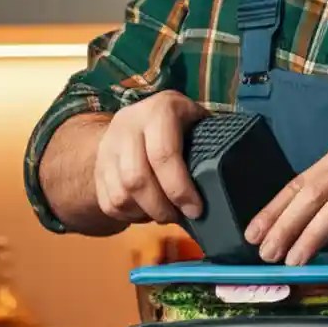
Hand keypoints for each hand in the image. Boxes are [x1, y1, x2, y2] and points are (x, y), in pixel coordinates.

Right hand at [94, 90, 209, 224]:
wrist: (135, 122)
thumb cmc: (181, 126)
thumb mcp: (198, 122)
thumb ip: (211, 142)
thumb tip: (230, 179)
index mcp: (160, 109)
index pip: (163, 154)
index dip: (180, 188)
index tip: (196, 210)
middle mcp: (128, 123)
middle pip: (136, 178)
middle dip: (161, 207)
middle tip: (179, 217)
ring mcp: (108, 146)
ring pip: (120, 194)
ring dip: (145, 213)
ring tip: (165, 215)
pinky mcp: (97, 168)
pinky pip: (109, 203)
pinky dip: (129, 216)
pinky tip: (147, 212)